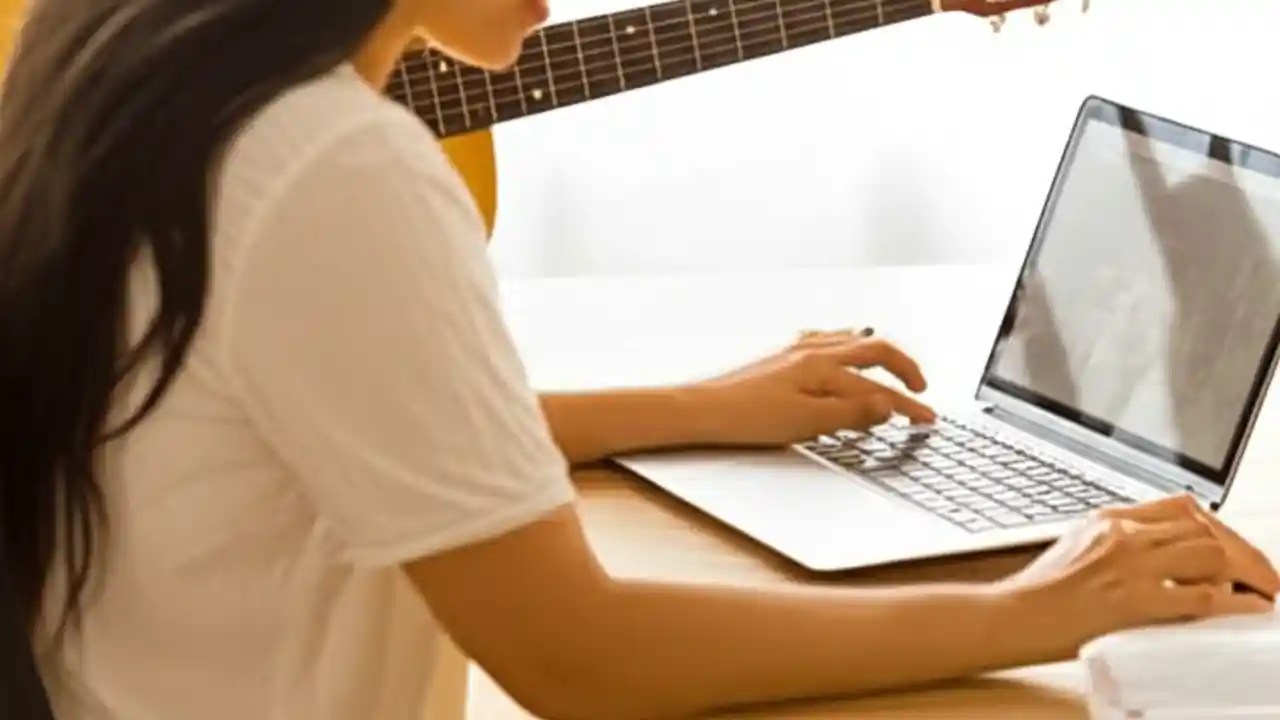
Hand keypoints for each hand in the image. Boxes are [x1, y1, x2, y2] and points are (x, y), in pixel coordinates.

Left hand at [682, 330, 935, 446]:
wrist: (699, 409)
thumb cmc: (745, 418)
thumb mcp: (805, 423)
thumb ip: (851, 413)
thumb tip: (888, 405)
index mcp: (823, 366)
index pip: (878, 387)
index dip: (908, 405)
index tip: (928, 418)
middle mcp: (812, 350)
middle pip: (872, 348)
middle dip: (902, 366)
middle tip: (920, 388)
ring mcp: (794, 349)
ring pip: (849, 339)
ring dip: (876, 352)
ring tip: (891, 366)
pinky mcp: (779, 355)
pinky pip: (825, 339)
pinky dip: (845, 345)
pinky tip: (839, 352)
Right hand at [1001, 495, 1278, 655]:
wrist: (1010, 615)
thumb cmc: (1035, 592)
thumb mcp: (1073, 547)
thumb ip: (1113, 541)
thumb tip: (1152, 552)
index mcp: (1107, 518)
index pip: (1178, 505)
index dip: (1215, 526)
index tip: (1228, 546)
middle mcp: (1121, 534)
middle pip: (1203, 526)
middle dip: (1239, 550)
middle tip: (1257, 575)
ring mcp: (1129, 565)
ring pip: (1210, 552)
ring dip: (1241, 573)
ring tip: (1255, 592)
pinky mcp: (1134, 601)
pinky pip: (1201, 596)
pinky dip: (1232, 603)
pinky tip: (1243, 608)